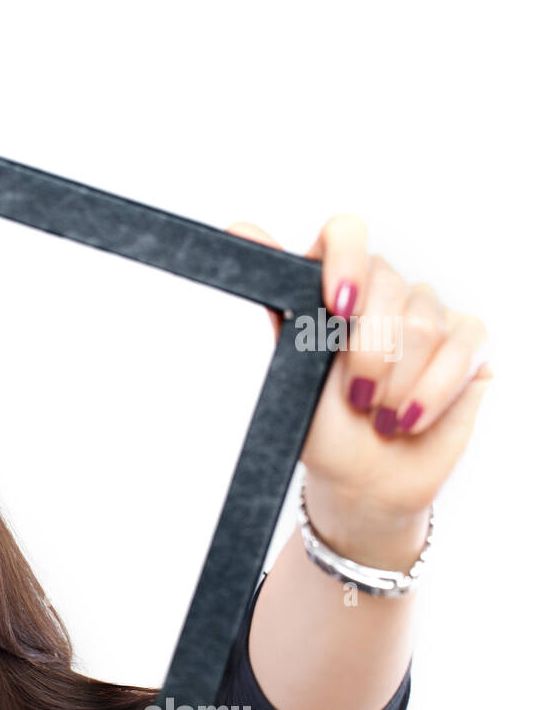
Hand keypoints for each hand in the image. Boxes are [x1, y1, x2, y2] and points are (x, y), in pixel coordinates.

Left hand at [226, 215, 495, 548]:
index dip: (345, 263)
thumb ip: (275, 303)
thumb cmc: (320, 427)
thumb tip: (240, 228)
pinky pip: (463, 346)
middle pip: (388, 285)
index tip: (336, 309)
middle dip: (367, 353)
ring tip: (379, 416)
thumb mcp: (287, 370)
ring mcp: (428, 314)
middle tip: (355, 397)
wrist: (361, 481)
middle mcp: (383, 291)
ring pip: (423, 322)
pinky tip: (410, 419)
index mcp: (334, 287)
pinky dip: (434, 390)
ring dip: (396, 384)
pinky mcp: (469, 343)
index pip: (345, 233)